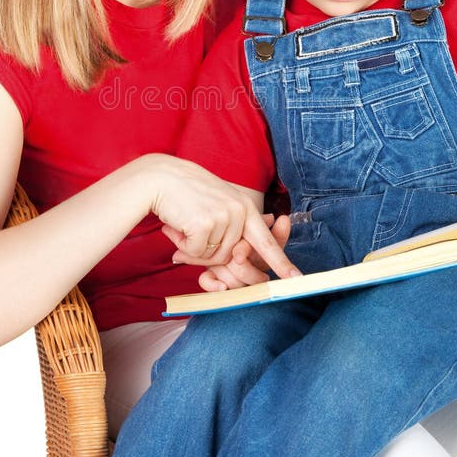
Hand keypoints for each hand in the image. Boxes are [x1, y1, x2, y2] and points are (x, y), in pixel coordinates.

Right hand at [146, 156, 298, 279]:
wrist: (160, 177)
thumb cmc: (187, 194)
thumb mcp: (219, 204)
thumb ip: (233, 225)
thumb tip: (240, 257)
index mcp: (246, 206)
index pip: (266, 240)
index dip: (281, 262)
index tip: (296, 279)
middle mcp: (239, 211)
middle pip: (232, 257)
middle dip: (211, 256)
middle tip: (194, 235)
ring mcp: (224, 217)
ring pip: (213, 257)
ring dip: (195, 248)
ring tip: (185, 224)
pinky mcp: (205, 224)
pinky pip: (197, 253)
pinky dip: (184, 246)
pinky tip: (178, 225)